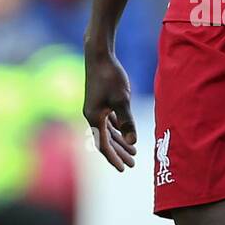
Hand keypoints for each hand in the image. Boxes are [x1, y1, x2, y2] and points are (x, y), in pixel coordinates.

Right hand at [83, 49, 136, 170]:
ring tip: (133, 151)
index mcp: (94, 118)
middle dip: (119, 153)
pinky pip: (108, 121)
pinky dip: (117, 129)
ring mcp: (95, 108)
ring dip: (119, 141)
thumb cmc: (110, 76)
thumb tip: (133, 143)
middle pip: (106, 140)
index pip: (103, 145)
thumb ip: (128, 122)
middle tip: (132, 164)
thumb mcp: (122, 100)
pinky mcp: (99, 100)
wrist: (98, 54)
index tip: (123, 169)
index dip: (114, 158)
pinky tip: (126, 134)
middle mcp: (91, 115)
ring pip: (108, 131)